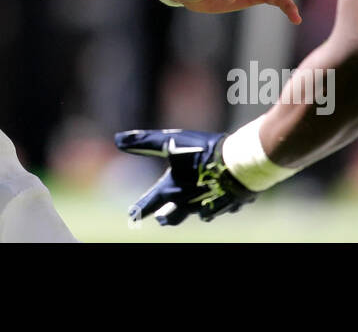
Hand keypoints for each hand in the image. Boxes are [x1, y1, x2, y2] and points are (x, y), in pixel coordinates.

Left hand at [115, 129, 256, 225]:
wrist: (240, 163)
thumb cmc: (202, 151)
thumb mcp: (169, 143)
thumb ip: (143, 142)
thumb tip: (117, 139)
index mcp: (172, 189)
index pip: (149, 203)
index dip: (139, 209)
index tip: (132, 215)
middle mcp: (188, 202)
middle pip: (173, 216)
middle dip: (165, 217)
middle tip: (160, 219)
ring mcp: (209, 206)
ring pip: (199, 214)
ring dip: (191, 212)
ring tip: (189, 210)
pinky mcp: (229, 204)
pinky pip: (220, 208)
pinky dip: (217, 205)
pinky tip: (218, 200)